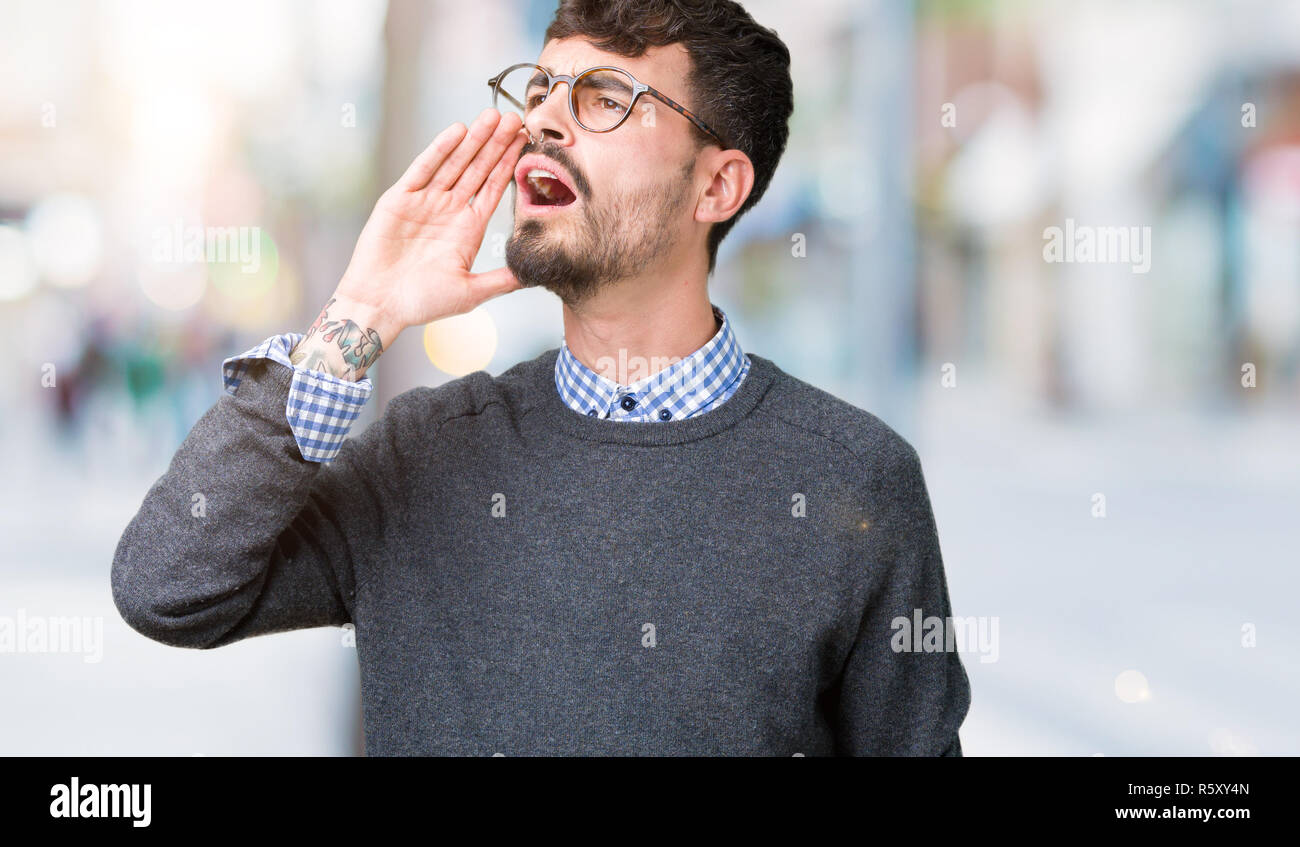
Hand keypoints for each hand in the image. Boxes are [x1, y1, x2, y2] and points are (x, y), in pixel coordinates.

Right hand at [334, 108, 527, 335]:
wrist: (379, 304)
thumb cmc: (421, 303)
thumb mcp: (470, 292)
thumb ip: (501, 281)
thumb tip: (531, 276)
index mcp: (468, 229)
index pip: (493, 188)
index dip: (508, 164)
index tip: (525, 141)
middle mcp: (449, 210)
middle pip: (477, 169)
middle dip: (496, 143)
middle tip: (515, 118)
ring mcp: (425, 202)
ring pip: (454, 164)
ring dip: (473, 140)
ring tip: (491, 116)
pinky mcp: (400, 199)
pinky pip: (423, 169)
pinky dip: (440, 150)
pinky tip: (457, 132)